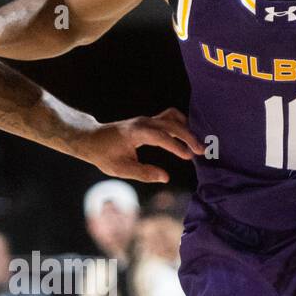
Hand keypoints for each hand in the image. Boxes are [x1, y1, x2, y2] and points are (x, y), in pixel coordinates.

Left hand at [77, 108, 204, 182]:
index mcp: (136, 132)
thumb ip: (143, 173)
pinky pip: (170, 118)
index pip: (161, 136)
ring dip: (187, 129)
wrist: (92, 139)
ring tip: (198, 145)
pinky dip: (181, 125)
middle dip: (188, 137)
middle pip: (172, 124)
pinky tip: (189, 137)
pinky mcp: (149, 121)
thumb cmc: (104, 155)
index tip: (189, 157)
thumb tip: (165, 177)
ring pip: (173, 117)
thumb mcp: (120, 169)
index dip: (176, 146)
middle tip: (202, 151)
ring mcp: (147, 119)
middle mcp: (143, 122)